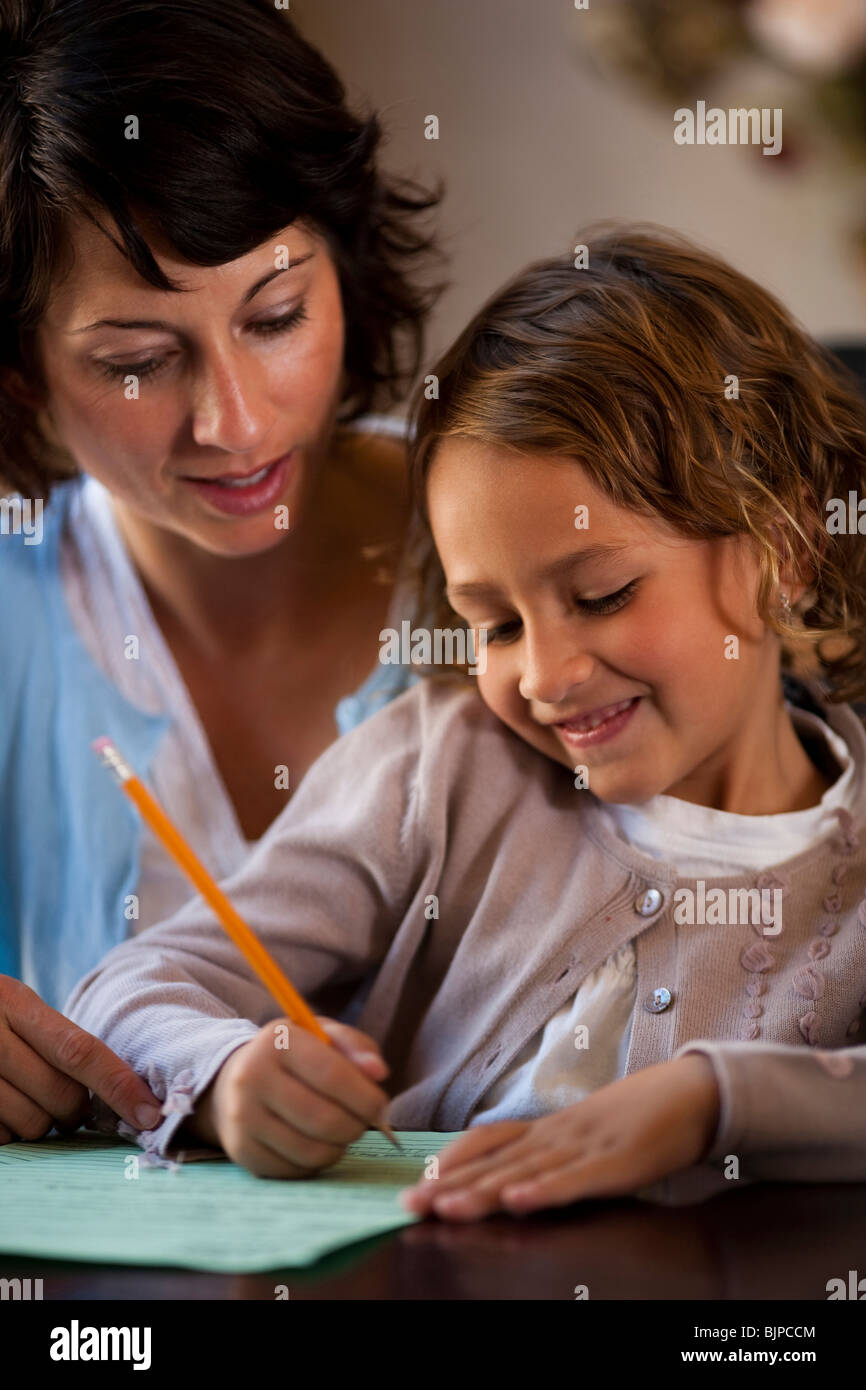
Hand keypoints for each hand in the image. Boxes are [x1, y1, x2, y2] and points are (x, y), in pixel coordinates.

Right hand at [0, 975, 163, 1143]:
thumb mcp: (11, 1006)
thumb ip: (52, 1038)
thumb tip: (116, 1087)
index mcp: (13, 1002)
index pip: (81, 1051)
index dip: (121, 1086)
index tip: (152, 1113)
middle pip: (61, 1096)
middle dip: (76, 1112)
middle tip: (67, 1106)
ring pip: (30, 1125)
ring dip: (38, 1125)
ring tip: (20, 1099)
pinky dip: (6, 1134)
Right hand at [193, 1016, 391, 1177]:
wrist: (235, 1079)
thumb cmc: (292, 1056)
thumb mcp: (323, 1036)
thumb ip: (356, 1047)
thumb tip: (379, 1073)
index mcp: (277, 1042)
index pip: (333, 1076)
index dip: (366, 1097)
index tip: (381, 1107)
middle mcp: (252, 1077)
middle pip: (324, 1119)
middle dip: (356, 1127)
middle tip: (362, 1123)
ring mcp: (242, 1117)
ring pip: (311, 1151)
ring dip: (339, 1148)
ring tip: (340, 1133)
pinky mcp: (241, 1150)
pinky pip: (294, 1170)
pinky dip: (315, 1163)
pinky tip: (315, 1144)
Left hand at [399, 1053, 720, 1220]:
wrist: (693, 1092)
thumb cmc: (639, 1118)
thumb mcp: (587, 1136)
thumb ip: (550, 1155)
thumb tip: (508, 1176)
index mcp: (550, 1130)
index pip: (489, 1143)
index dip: (451, 1163)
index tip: (416, 1185)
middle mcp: (559, 1135)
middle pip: (497, 1161)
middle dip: (451, 1184)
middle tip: (410, 1205)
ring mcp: (588, 1146)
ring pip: (527, 1171)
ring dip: (484, 1191)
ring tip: (446, 1207)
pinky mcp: (620, 1162)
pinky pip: (578, 1180)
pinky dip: (547, 1191)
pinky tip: (519, 1200)